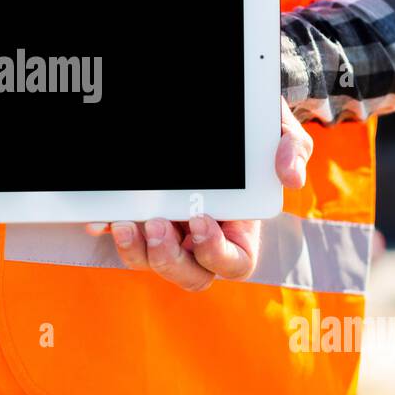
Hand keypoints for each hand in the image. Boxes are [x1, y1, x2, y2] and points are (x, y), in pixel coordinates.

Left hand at [85, 98, 313, 291]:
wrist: (225, 119)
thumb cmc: (253, 134)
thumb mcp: (280, 132)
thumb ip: (292, 149)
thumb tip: (290, 178)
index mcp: (241, 231)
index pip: (233, 264)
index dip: (216, 254)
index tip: (202, 221)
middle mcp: (203, 240)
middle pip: (188, 275)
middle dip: (169, 258)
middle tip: (155, 224)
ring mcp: (172, 233)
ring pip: (151, 262)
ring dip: (136, 250)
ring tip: (124, 221)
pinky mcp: (143, 219)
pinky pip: (126, 238)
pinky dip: (110, 231)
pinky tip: (102, 218)